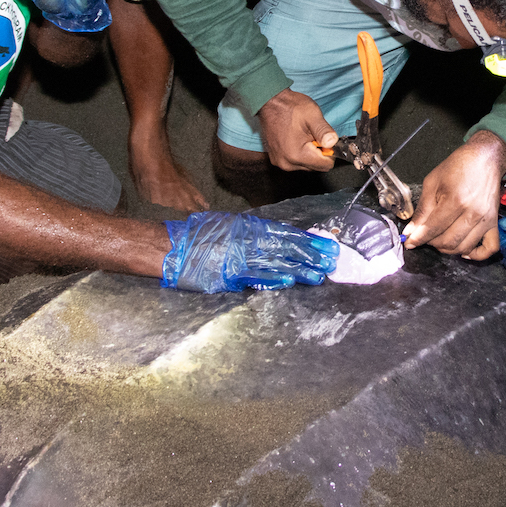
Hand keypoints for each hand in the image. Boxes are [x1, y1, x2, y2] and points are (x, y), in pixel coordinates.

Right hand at [160, 211, 340, 291]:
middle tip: (332, 261)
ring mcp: (240, 257)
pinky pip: (255, 276)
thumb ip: (252, 234)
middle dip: (311, 255)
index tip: (326, 246)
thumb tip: (274, 240)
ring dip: (299, 269)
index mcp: (250, 228)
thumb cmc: (199, 236)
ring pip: (276, 263)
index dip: (308, 241)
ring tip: (319, 274)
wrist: (173, 246)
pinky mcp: (230, 274)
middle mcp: (249, 240)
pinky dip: (273, 278)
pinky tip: (289, 280)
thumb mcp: (229, 227)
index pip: (286, 234)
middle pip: (287, 248)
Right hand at [257, 90, 336, 170]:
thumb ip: (324, 131)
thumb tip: (333, 143)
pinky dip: (299, 153)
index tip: (324, 139)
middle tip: (313, 135)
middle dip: (318, 153)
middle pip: (315, 167)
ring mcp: (280, 163)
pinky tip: (296, 139)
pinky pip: (295, 162)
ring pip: (306, 165)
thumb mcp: (312, 115)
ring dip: (309, 153)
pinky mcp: (276, 160)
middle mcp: (287, 163)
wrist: (270, 102)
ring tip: (303, 136)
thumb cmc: (290, 107)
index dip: (330, 152)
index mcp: (297, 155)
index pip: (325, 165)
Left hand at [405, 133, 505, 258]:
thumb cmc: (457, 167)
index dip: (418, 238)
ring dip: (448, 249)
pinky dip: (476, 255)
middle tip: (424, 237)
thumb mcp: (432, 183)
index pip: (433, 229)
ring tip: (439, 240)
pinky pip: (490, 248)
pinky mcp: (494, 222)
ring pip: (464, 247)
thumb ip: (422, 210)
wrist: (485, 158)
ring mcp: (485, 220)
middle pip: (448, 241)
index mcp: (455, 200)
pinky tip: (464, 250)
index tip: (408, 242)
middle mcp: (472, 213)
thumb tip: (410, 231)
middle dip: (431, 243)